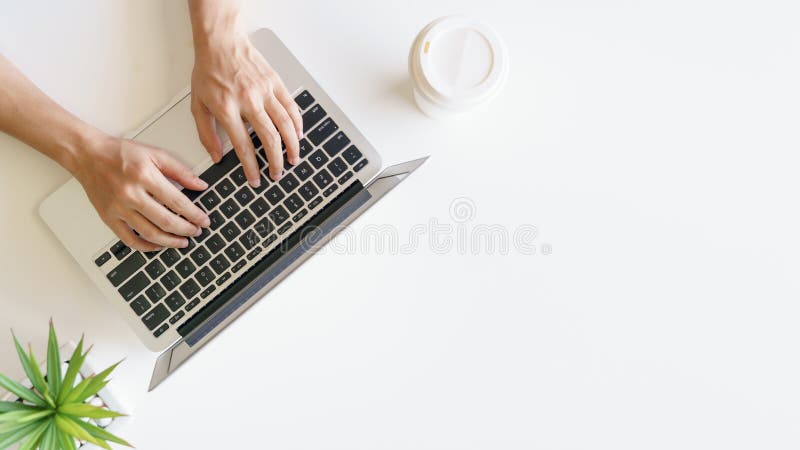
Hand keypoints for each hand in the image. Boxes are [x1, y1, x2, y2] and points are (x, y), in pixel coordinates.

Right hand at [73, 136, 210, 250]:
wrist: (88, 156)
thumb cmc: (121, 153)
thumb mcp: (155, 154)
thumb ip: (180, 170)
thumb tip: (201, 185)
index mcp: (145, 176)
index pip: (177, 202)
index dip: (194, 215)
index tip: (204, 221)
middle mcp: (131, 194)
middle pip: (166, 221)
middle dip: (186, 230)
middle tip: (196, 232)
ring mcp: (118, 208)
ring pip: (150, 234)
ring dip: (170, 242)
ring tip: (182, 242)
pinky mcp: (108, 217)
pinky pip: (129, 240)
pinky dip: (145, 247)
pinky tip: (157, 246)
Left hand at [190, 15, 301, 185]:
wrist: (221, 42)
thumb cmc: (209, 71)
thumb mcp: (197, 104)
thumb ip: (205, 133)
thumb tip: (216, 156)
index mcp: (227, 108)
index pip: (243, 146)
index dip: (251, 167)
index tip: (256, 179)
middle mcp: (248, 101)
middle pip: (269, 139)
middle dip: (276, 161)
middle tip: (277, 174)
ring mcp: (265, 91)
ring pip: (285, 125)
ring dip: (292, 146)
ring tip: (293, 159)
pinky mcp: (276, 83)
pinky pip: (291, 107)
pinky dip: (297, 124)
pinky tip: (298, 135)